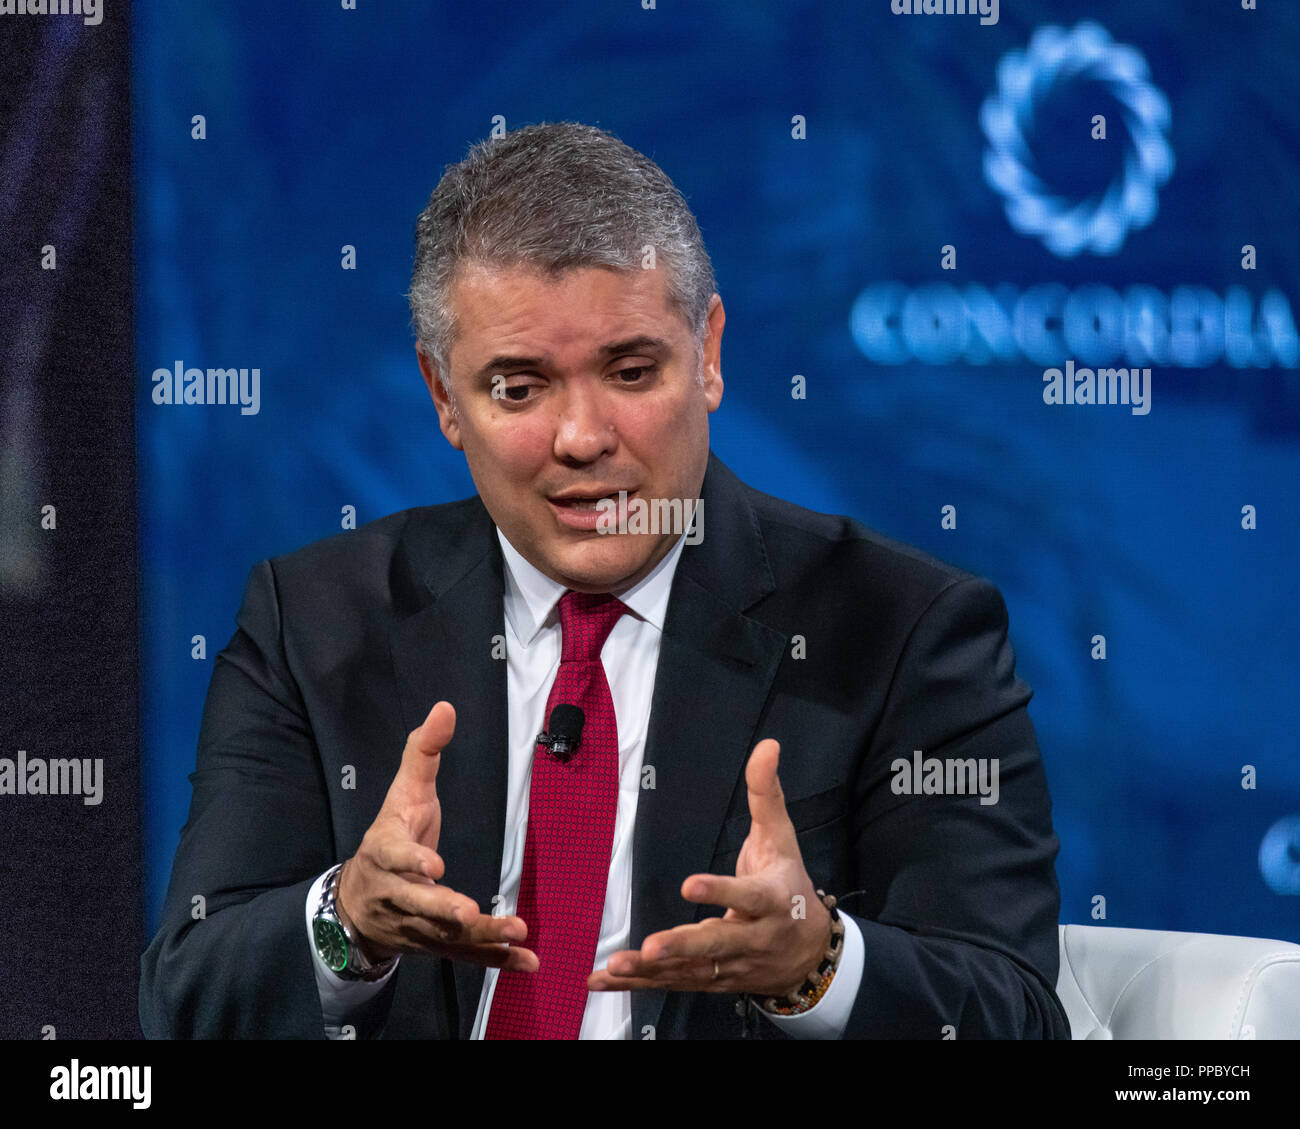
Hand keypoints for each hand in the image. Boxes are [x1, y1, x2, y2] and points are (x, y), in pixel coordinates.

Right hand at [335, 701, 538, 972]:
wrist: (357, 902)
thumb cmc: (390, 835)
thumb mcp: (402, 792)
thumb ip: (424, 752)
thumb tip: (445, 707)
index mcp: (384, 852)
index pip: (392, 857)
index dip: (410, 862)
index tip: (434, 866)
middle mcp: (396, 893)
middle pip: (419, 904)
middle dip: (445, 910)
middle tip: (470, 912)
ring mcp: (414, 924)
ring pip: (445, 935)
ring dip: (480, 936)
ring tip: (516, 933)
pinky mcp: (434, 945)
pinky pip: (464, 956)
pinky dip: (496, 961)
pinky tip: (529, 962)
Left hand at [587, 738, 830, 997]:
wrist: (811, 953)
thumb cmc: (789, 886)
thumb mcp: (782, 838)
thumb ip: (767, 794)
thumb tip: (768, 745)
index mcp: (772, 900)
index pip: (747, 896)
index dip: (721, 892)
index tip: (689, 885)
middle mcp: (753, 938)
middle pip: (717, 944)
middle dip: (683, 947)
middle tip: (651, 947)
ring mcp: (731, 966)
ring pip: (690, 971)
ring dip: (652, 971)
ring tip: (616, 965)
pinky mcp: (711, 981)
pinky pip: (672, 985)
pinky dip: (637, 986)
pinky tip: (602, 979)